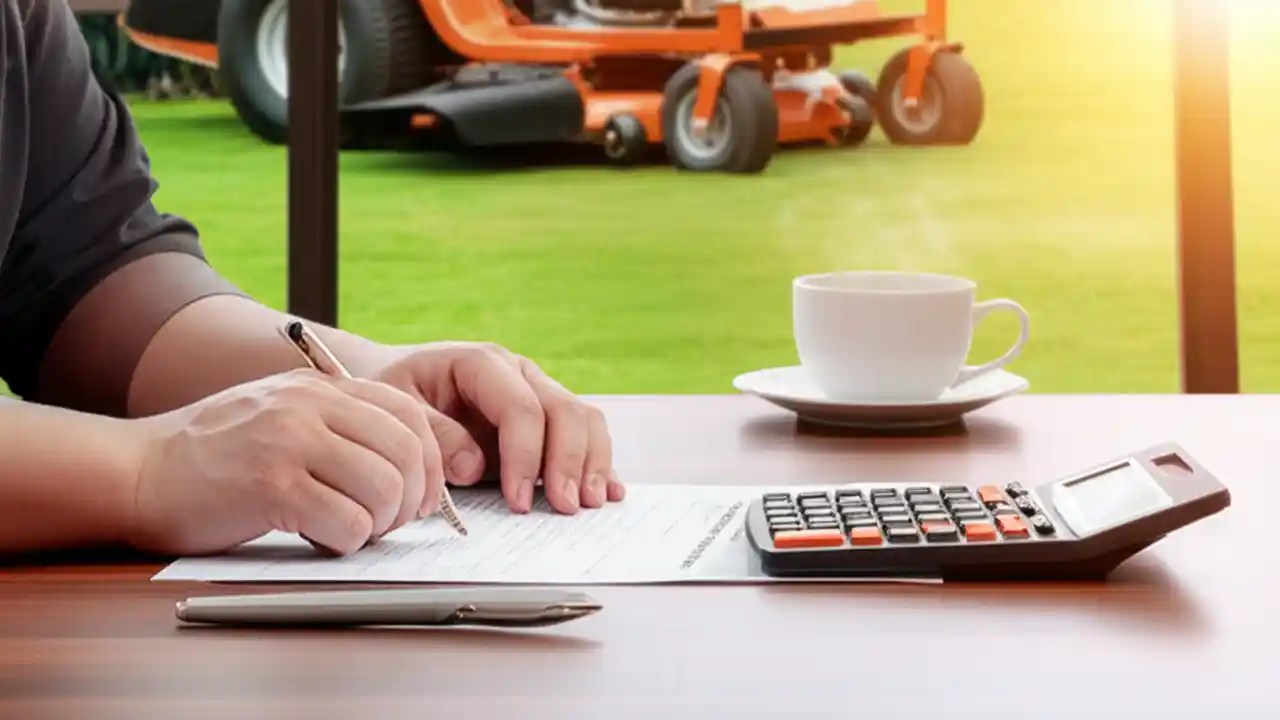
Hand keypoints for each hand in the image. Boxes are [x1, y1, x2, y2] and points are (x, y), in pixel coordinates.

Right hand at [128, 369, 445, 555]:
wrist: (137, 470)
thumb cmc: (213, 455)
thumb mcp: (281, 414)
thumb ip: (338, 425)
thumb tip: (411, 465)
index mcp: (320, 387)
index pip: (411, 415)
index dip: (430, 462)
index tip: (421, 494)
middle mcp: (309, 406)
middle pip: (407, 453)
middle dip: (413, 499)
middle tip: (391, 522)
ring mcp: (290, 442)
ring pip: (385, 489)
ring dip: (380, 524)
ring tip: (353, 530)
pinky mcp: (270, 486)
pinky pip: (348, 523)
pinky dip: (347, 542)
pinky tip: (321, 539)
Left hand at [368, 342, 624, 514]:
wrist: (398, 384)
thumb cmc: (395, 396)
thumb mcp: (398, 409)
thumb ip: (434, 434)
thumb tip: (474, 467)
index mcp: (482, 363)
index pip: (521, 408)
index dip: (525, 456)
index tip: (516, 502)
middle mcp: (519, 373)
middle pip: (564, 411)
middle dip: (569, 462)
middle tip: (565, 507)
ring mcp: (538, 393)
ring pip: (584, 419)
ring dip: (592, 462)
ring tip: (589, 504)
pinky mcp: (546, 420)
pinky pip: (585, 434)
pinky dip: (599, 463)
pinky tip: (608, 490)